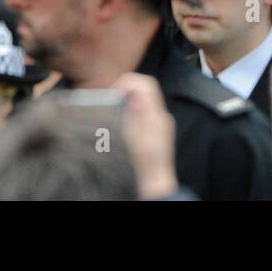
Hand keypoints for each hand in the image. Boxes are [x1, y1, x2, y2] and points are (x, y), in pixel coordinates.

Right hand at [112, 72, 177, 199]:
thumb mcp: (133, 139)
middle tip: (110, 104)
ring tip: (115, 116)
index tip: (113, 92)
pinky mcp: (158, 135)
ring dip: (129, 105)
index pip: (146, 84)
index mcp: (156, 117)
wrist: (154, 188)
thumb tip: (132, 90)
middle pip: (144, 92)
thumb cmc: (142, 167)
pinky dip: (133, 116)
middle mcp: (161, 119)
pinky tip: (123, 128)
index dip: (127, 82)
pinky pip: (145, 116)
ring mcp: (161, 127)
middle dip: (126, 93)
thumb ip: (134, 112)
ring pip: (144, 104)